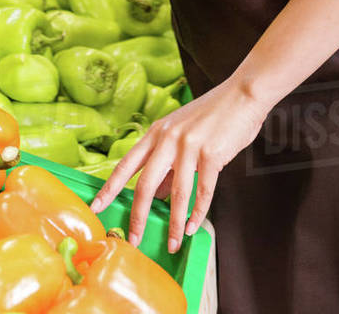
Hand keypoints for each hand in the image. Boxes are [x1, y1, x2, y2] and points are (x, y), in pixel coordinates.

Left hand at [90, 76, 265, 253]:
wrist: (242, 94)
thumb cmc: (212, 114)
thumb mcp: (181, 134)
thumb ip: (168, 162)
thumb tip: (157, 194)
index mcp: (156, 132)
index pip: (126, 164)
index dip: (109, 187)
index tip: (96, 206)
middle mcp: (168, 138)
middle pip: (145, 184)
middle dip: (138, 216)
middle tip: (134, 239)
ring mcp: (190, 146)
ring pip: (177, 194)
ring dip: (174, 223)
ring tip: (172, 243)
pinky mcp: (212, 154)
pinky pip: (203, 191)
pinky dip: (198, 213)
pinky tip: (193, 226)